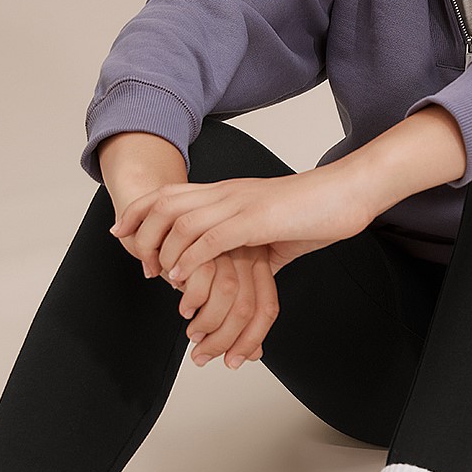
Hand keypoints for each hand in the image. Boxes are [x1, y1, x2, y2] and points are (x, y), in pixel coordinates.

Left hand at [109, 168, 373, 288]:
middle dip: (141, 231)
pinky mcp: (257, 221)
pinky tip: (181, 278)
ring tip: (158, 276)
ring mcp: (240, 205)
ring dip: (164, 251)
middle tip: (137, 262)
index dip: (140, 211)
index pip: (170, 193)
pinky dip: (191, 258)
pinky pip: (212, 238)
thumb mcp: (278, 232)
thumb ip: (259, 248)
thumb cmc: (319, 212)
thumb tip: (255, 270)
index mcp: (229, 193)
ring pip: (181, 221)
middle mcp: (227, 194)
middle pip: (165, 202)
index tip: (122, 233)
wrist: (349, 193)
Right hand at [174, 244, 280, 368]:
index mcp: (259, 263)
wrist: (164, 217)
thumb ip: (237, 314)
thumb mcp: (219, 283)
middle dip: (223, 341)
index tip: (234, 361)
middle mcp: (247, 254)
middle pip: (247, 308)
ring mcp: (226, 247)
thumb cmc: (192, 253)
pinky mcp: (201, 242)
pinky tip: (184, 309)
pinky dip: (191, 303)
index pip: (267, 308)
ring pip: (227, 297)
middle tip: (203, 355)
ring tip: (193, 334)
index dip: (251, 340)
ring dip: (206, 326)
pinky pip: (202, 281)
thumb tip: (252, 353)